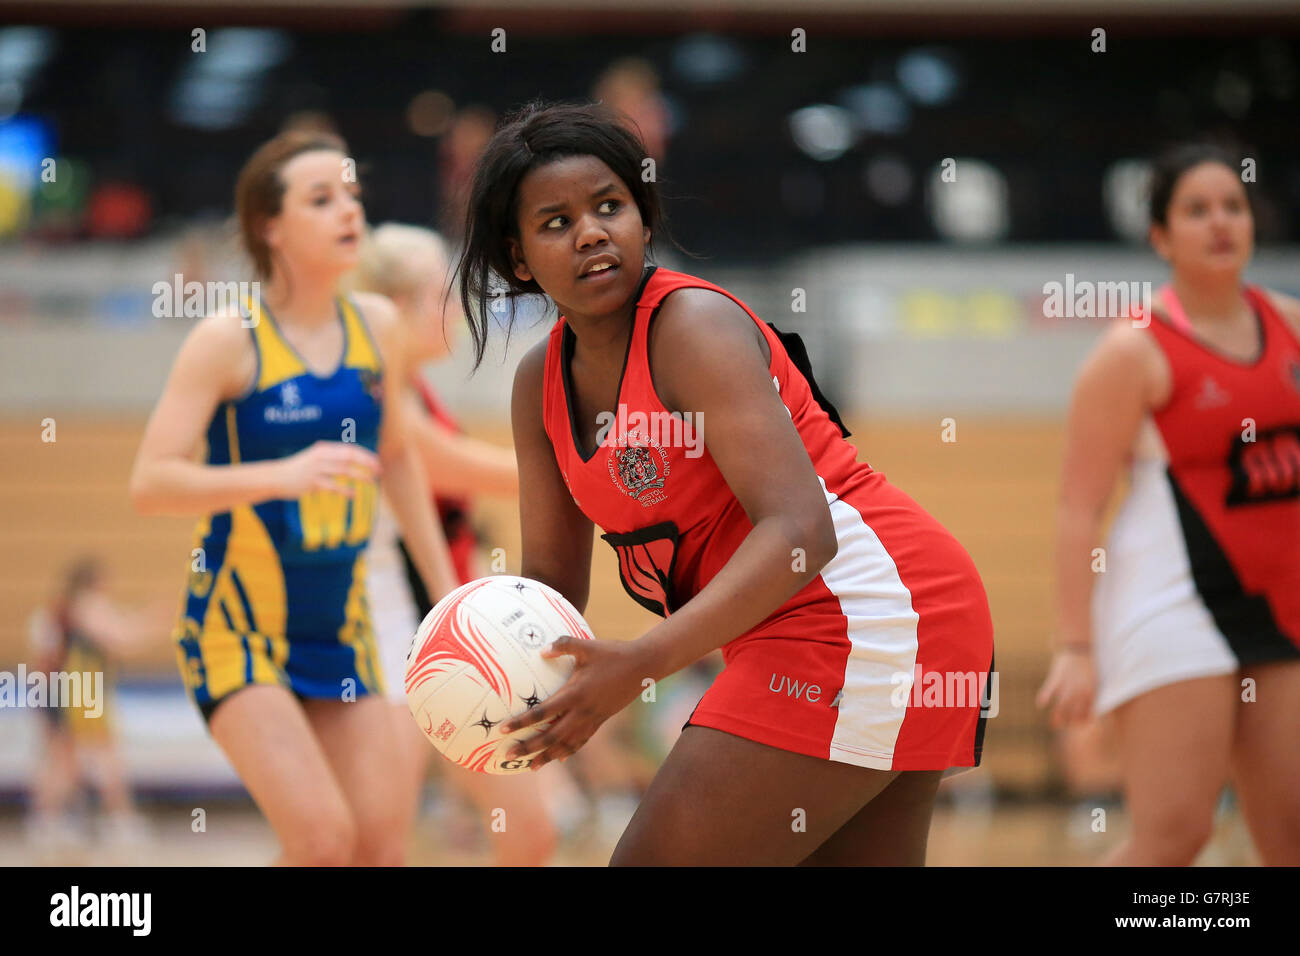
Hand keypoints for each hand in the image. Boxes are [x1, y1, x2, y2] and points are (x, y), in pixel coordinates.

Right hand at [276, 441, 379, 497]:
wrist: (276, 477)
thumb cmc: (299, 469)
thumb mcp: (316, 458)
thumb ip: (332, 457)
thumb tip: (353, 459)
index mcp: (324, 449)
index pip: (350, 449)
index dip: (366, 456)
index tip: (377, 463)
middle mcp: (321, 456)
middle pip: (350, 457)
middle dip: (367, 463)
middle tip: (379, 471)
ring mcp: (316, 469)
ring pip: (344, 470)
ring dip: (360, 476)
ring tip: (371, 482)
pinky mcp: (312, 483)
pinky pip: (333, 486)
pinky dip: (345, 490)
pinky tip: (354, 494)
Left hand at [500, 636, 650, 770]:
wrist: (643, 666)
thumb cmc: (613, 653)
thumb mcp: (586, 646)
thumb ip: (563, 645)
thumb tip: (541, 651)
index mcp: (575, 693)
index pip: (543, 712)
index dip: (522, 722)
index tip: (503, 729)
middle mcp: (582, 711)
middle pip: (551, 736)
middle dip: (529, 747)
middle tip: (507, 755)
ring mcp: (593, 719)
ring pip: (566, 744)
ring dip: (547, 756)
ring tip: (530, 766)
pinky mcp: (601, 720)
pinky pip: (581, 740)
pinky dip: (568, 751)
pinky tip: (559, 759)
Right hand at [1035, 647, 1096, 728]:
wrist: (1080, 648)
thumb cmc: (1088, 665)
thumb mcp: (1094, 681)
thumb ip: (1090, 695)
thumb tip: (1091, 708)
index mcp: (1090, 693)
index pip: (1087, 714)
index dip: (1082, 722)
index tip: (1077, 724)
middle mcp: (1079, 692)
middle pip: (1073, 714)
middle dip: (1069, 723)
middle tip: (1064, 727)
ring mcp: (1066, 685)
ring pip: (1061, 707)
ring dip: (1056, 717)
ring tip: (1053, 724)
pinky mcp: (1056, 678)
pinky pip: (1048, 691)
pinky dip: (1043, 698)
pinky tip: (1040, 704)